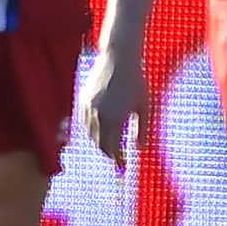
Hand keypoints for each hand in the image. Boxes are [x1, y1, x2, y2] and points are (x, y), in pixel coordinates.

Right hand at [79, 42, 145, 166]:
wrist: (118, 59)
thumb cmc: (136, 82)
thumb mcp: (144, 107)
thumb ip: (142, 129)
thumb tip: (140, 149)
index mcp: (114, 120)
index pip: (112, 148)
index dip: (117, 159)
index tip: (123, 166)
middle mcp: (98, 116)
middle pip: (100, 144)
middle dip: (108, 153)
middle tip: (117, 158)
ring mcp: (88, 108)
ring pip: (90, 134)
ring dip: (99, 142)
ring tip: (110, 146)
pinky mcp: (83, 100)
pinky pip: (85, 122)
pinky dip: (92, 130)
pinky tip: (100, 130)